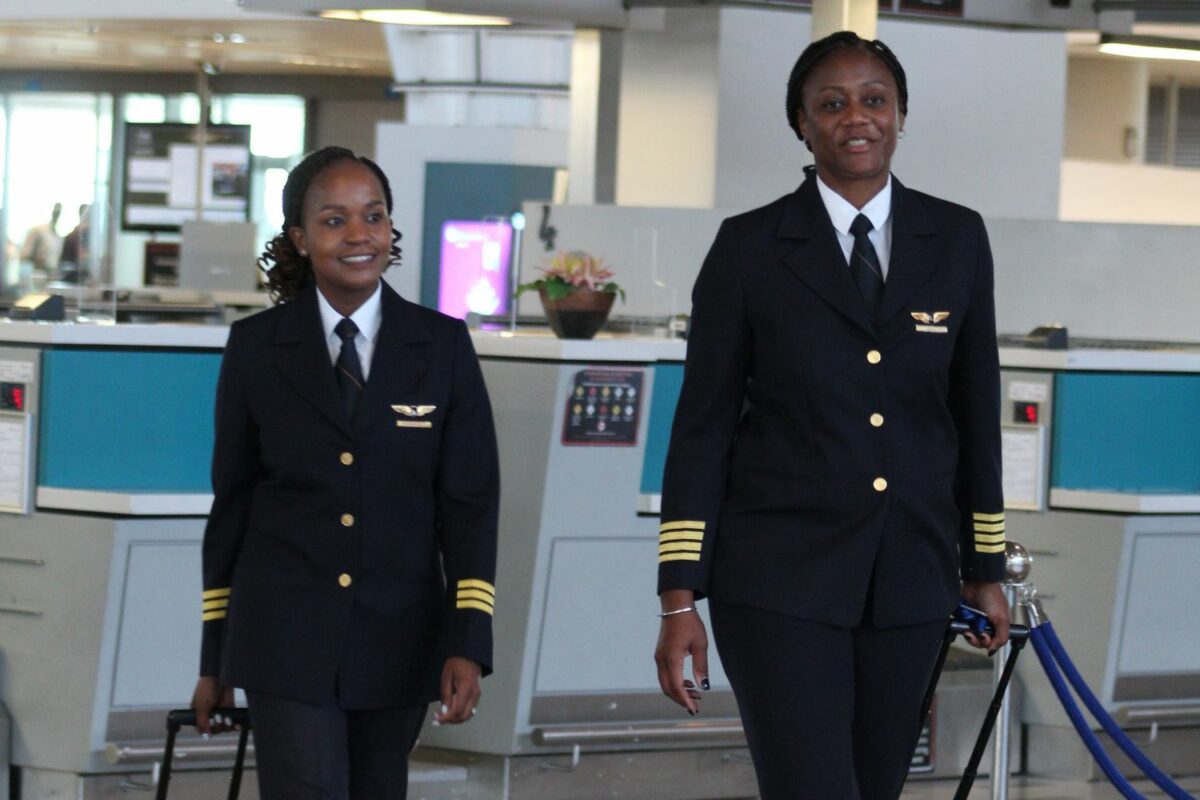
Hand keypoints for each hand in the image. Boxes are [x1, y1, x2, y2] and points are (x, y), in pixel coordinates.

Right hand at [190, 675, 235, 734]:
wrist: (220, 674)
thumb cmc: (207, 688)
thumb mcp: (202, 705)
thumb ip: (202, 721)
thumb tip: (206, 736)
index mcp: (198, 714)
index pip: (201, 729)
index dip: (207, 731)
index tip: (211, 725)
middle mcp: (209, 715)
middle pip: (214, 730)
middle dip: (218, 726)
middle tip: (219, 717)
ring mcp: (220, 712)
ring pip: (224, 727)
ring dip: (227, 725)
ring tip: (227, 718)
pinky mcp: (229, 709)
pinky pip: (233, 721)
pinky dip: (236, 724)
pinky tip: (238, 725)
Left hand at [435, 656, 481, 724]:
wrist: (469, 655)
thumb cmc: (456, 663)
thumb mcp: (446, 677)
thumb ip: (446, 695)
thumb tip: (445, 711)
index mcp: (466, 688)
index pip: (457, 710)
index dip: (446, 718)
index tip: (436, 719)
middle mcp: (474, 694)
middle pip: (464, 716)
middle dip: (450, 721)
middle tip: (438, 720)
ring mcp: (477, 695)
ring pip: (468, 715)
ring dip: (456, 719)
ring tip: (443, 717)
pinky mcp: (477, 695)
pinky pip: (470, 710)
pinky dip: (461, 714)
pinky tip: (452, 712)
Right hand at [654, 590, 708, 715]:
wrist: (676, 607)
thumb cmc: (690, 624)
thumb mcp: (700, 645)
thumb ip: (701, 667)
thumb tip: (704, 687)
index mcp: (672, 659)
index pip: (677, 687)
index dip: (685, 700)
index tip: (694, 709)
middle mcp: (662, 660)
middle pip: (668, 689)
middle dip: (681, 699)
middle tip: (696, 704)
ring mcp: (659, 658)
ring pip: (665, 683)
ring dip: (678, 692)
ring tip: (695, 693)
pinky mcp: (660, 655)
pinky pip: (665, 675)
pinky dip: (674, 683)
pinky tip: (688, 683)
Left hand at [961, 580, 1010, 653]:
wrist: (978, 583)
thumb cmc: (992, 597)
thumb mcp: (1002, 619)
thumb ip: (1002, 636)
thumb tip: (993, 649)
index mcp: (997, 627)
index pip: (992, 643)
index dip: (987, 643)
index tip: (984, 637)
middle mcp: (986, 625)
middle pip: (979, 642)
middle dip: (976, 640)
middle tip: (975, 633)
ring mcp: (975, 621)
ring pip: (969, 636)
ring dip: (968, 635)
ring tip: (968, 629)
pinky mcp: (965, 616)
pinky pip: (961, 626)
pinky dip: (961, 626)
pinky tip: (963, 624)